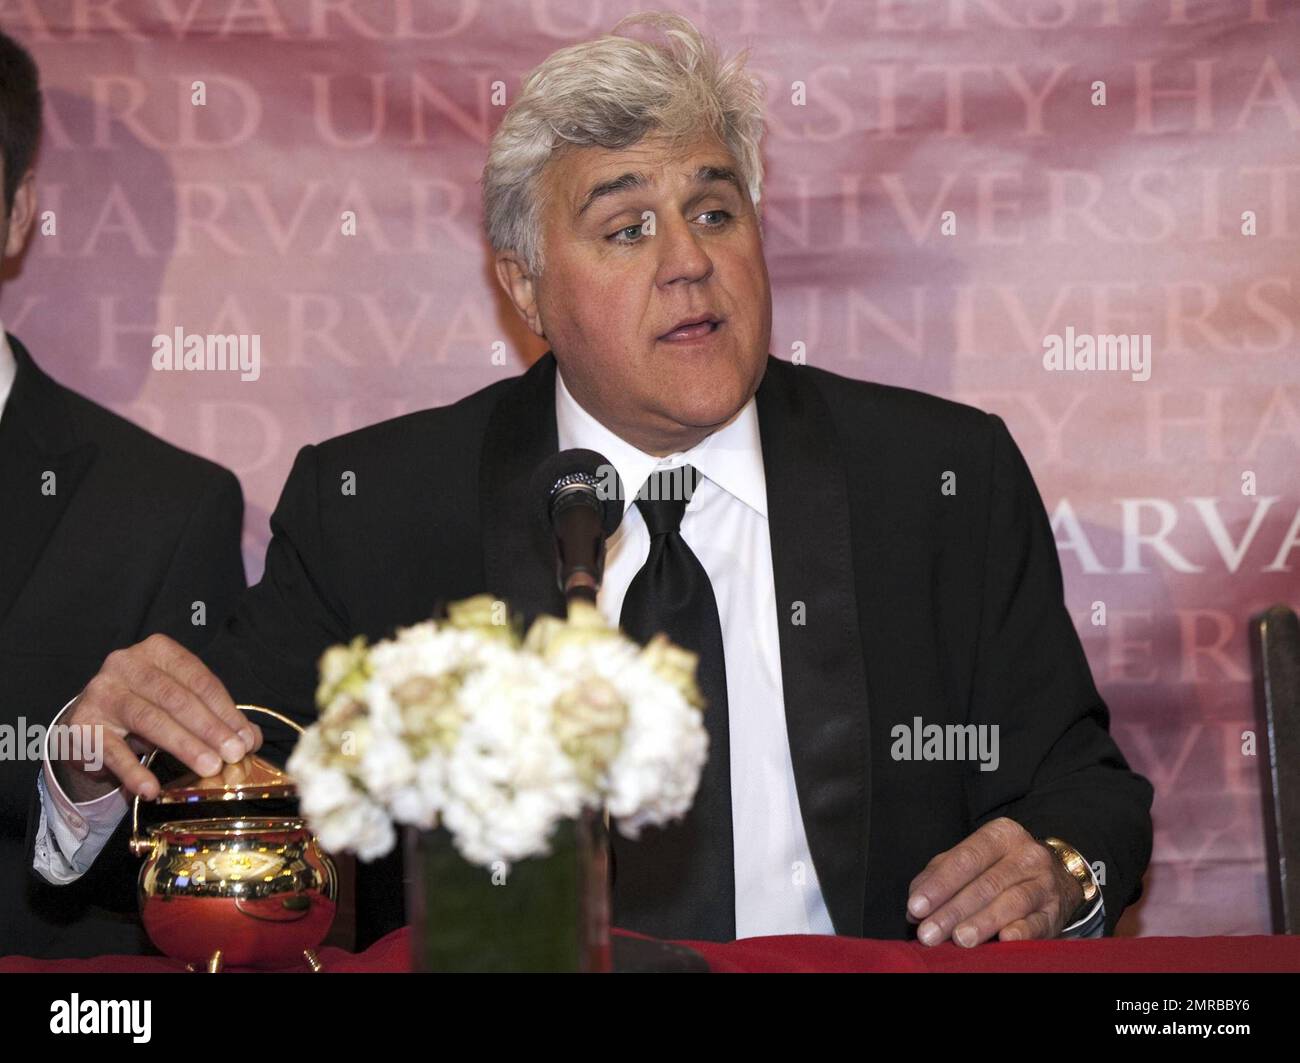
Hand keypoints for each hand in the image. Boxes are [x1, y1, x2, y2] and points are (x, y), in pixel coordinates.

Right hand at [52, 634, 262, 802]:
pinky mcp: (83, 726)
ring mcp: (102, 693)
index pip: (199, 680)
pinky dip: (134, 772)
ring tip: (209, 767)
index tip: (246, 739)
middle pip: (177, 698)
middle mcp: (127, 665)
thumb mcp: (181, 704)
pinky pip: (112, 751)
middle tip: (233, 755)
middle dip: (209, 729)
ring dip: (184, 746)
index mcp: (158, 651)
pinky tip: (152, 788)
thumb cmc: (146, 708)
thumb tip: (250, 739)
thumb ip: (216, 716)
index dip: (226, 711)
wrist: (89, 724)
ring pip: (150, 719)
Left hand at [906, 817, 1084, 945]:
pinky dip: (1021, 931)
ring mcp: (1045, 883)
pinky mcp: (1055, 912)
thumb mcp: (972, 861)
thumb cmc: (1000, 868)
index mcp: (1001, 835)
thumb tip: (915, 906)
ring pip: (1011, 902)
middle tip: (929, 933)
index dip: (939, 884)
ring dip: (983, 922)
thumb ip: (940, 875)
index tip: (916, 907)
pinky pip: (1038, 922)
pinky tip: (1004, 940)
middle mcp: (1026, 855)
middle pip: (985, 884)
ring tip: (960, 940)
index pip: (965, 859)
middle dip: (953, 911)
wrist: (1058, 877)